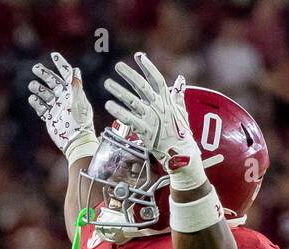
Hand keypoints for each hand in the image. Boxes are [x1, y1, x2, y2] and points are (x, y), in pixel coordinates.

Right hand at [28, 52, 96, 164]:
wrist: (75, 140)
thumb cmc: (79, 121)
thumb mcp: (78, 101)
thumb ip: (76, 86)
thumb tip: (75, 70)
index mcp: (72, 92)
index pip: (66, 74)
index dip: (60, 64)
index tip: (53, 55)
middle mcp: (64, 98)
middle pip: (53, 82)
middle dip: (44, 74)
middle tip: (35, 68)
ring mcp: (57, 108)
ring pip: (45, 94)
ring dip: (38, 88)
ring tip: (32, 85)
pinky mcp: (51, 118)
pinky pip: (42, 108)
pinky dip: (36, 103)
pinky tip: (32, 98)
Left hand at [103, 53, 205, 190]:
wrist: (181, 153)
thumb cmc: (181, 133)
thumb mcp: (182, 111)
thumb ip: (178, 94)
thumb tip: (181, 80)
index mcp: (166, 100)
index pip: (156, 78)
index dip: (147, 66)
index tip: (138, 56)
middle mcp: (158, 106)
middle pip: (142, 86)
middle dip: (129, 74)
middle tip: (117, 66)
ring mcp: (151, 118)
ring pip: (132, 100)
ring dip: (118, 91)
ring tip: (107, 83)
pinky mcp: (145, 130)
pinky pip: (129, 119)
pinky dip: (118, 111)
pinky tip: (108, 104)